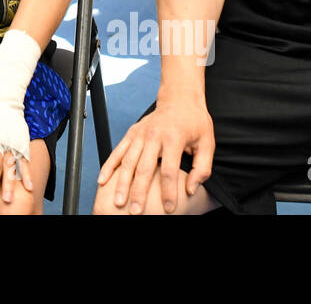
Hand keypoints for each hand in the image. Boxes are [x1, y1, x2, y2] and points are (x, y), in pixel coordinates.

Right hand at [96, 98, 213, 213]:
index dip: (169, 191)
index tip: (169, 209)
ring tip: (118, 201)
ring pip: (127, 161)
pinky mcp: (131, 133)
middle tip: (135, 211)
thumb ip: (202, 168)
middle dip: (139, 192)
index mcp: (173, 138)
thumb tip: (191, 189)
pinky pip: (117, 151)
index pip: (169, 170)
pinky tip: (102, 180)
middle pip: (143, 168)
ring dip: (122, 183)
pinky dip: (109, 166)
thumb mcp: (208, 143)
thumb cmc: (195, 122)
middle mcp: (153, 135)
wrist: (179, 99)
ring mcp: (139, 134)